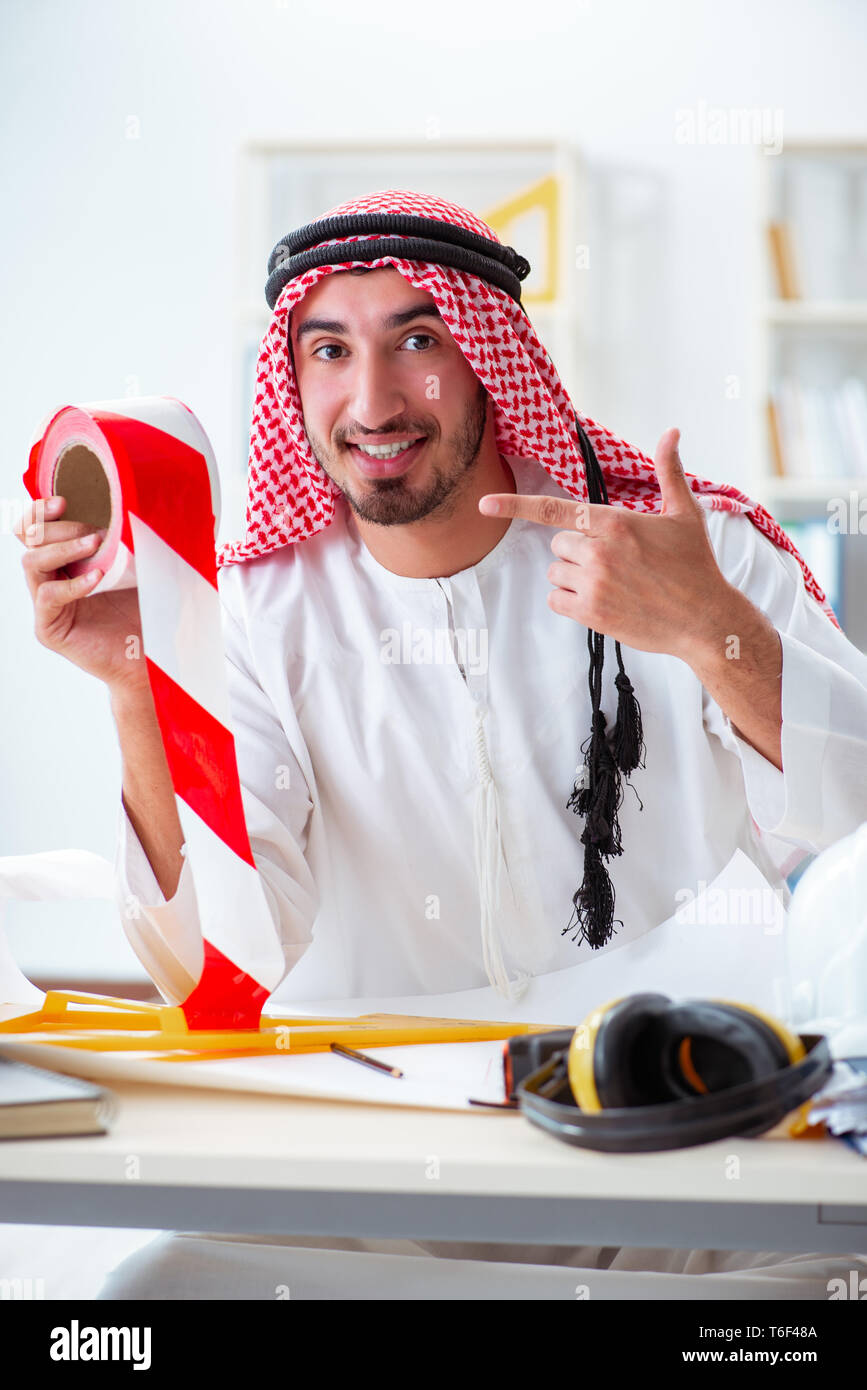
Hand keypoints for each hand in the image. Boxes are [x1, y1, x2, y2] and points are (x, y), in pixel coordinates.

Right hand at [15, 494, 147, 693]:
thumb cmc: (147, 614)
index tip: (64, 500)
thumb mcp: (140, 568)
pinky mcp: (50, 629)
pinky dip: (71, 584)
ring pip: (31, 563)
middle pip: (29, 541)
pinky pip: (48, 597)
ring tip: (95, 544)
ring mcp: (48, 606)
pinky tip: (96, 578)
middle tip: (93, 531)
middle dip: (58, 528)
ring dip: (63, 549)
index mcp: (66, 564)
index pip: (37, 530)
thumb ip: (129, 540)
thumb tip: (141, 504)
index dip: (41, 512)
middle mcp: (51, 581)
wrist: (151, 660)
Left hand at [478, 428, 733, 660]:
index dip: (515, 505)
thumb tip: (671, 431)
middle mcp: (599, 552)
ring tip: (614, 582)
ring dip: (575, 576)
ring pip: (555, 572)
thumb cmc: (696, 565)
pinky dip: (571, 601)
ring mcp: (593, 584)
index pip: (555, 510)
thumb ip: (669, 471)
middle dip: (578, 549)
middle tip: (616, 560)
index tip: (485, 504)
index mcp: (616, 523)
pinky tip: (603, 601)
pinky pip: (556, 601)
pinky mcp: (591, 614)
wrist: (705, 620)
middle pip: (558, 543)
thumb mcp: (685, 514)